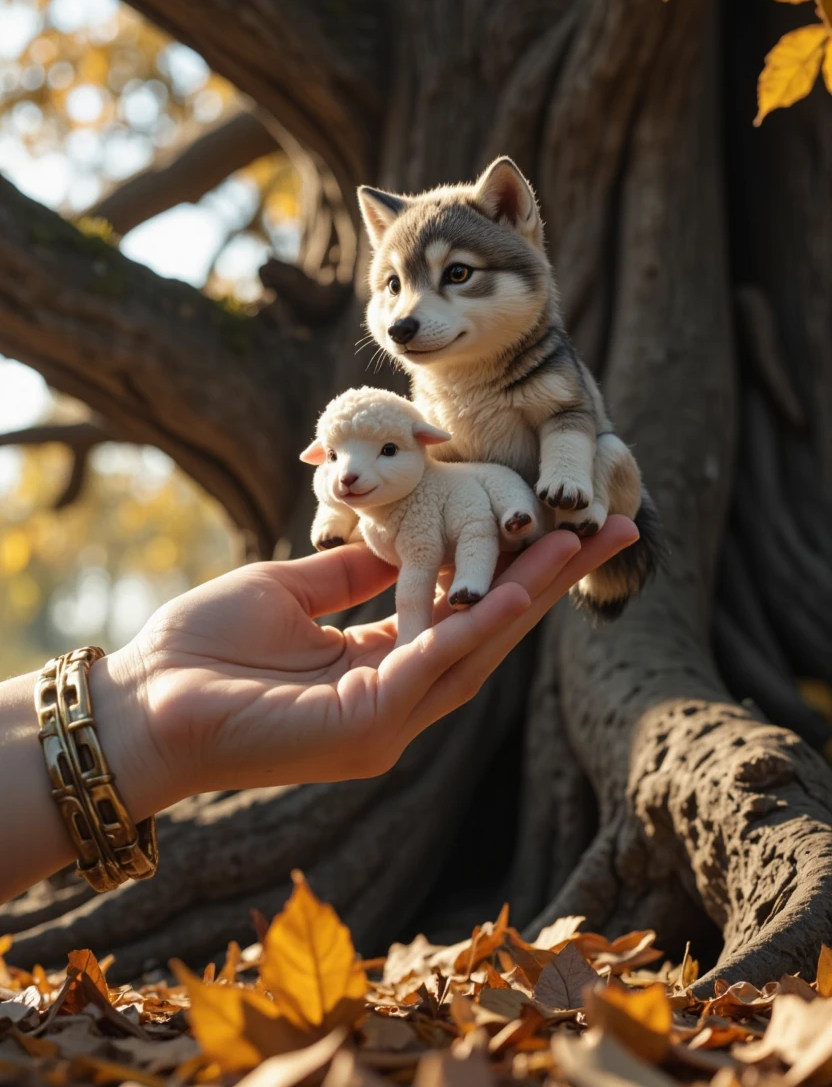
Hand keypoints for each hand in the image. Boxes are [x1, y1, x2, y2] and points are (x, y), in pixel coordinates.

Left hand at [98, 519, 637, 817]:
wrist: (139, 703)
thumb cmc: (203, 651)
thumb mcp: (290, 592)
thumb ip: (350, 572)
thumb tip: (398, 536)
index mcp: (377, 670)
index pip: (463, 617)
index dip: (512, 573)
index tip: (555, 525)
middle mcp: (395, 702)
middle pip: (489, 633)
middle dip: (548, 581)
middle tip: (610, 529)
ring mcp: (385, 723)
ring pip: (475, 649)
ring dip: (528, 595)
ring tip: (578, 544)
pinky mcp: (362, 729)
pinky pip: (431, 668)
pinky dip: (473, 625)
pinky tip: (512, 588)